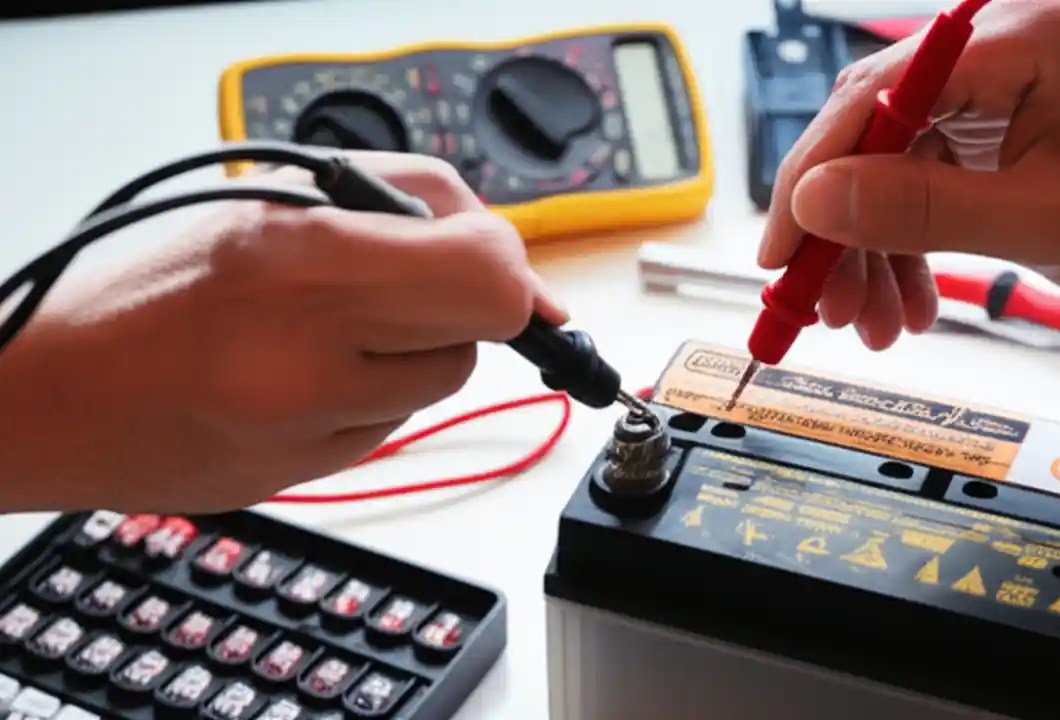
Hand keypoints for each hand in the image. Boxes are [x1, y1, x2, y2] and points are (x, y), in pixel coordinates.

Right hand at [0, 152, 563, 512]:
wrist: (51, 391)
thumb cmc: (154, 281)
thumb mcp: (279, 200)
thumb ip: (415, 209)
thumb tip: (524, 273)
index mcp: (303, 255)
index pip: (486, 276)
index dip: (503, 265)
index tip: (484, 258)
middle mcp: (307, 349)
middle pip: (479, 336)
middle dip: (464, 304)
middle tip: (408, 286)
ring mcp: (305, 426)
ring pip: (441, 383)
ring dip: (412, 352)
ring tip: (328, 331)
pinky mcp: (303, 477)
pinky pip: (392, 427)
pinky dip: (370, 397)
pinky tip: (302, 378)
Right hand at [760, 0, 1059, 349]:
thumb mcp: (1041, 221)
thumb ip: (918, 210)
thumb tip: (814, 202)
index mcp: (1012, 44)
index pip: (867, 105)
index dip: (809, 186)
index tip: (779, 256)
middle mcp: (999, 47)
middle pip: (873, 137)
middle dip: (845, 233)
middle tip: (826, 308)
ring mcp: (1005, 82)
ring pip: (898, 165)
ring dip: (879, 249)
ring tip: (878, 323)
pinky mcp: (1012, 118)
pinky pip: (936, 176)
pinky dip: (919, 239)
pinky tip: (914, 296)